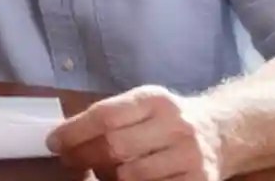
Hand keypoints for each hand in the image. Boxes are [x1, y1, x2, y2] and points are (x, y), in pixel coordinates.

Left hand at [46, 85, 226, 180]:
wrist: (220, 132)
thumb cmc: (167, 119)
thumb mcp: (142, 105)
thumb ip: (109, 116)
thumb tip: (64, 135)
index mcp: (154, 100)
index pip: (105, 116)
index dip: (74, 132)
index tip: (54, 142)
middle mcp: (175, 126)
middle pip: (116, 147)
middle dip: (84, 156)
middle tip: (68, 161)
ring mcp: (189, 157)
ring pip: (132, 176)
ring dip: (106, 177)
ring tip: (97, 172)